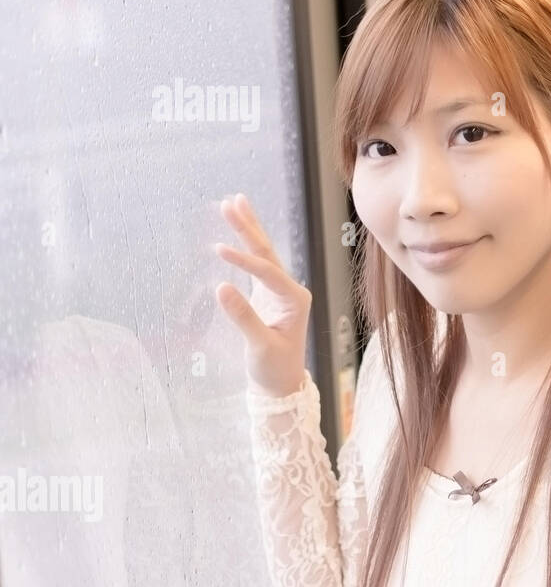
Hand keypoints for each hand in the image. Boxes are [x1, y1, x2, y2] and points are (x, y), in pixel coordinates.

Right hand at [212, 193, 310, 396]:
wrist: (282, 385)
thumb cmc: (275, 368)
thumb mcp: (260, 345)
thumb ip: (243, 316)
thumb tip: (221, 287)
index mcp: (295, 299)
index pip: (267, 272)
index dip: (243, 260)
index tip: (218, 250)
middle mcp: (291, 290)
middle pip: (267, 252)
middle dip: (249, 227)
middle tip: (231, 201)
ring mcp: (279, 291)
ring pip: (262, 253)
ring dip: (248, 229)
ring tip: (234, 202)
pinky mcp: (267, 295)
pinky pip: (255, 265)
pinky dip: (245, 247)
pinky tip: (237, 230)